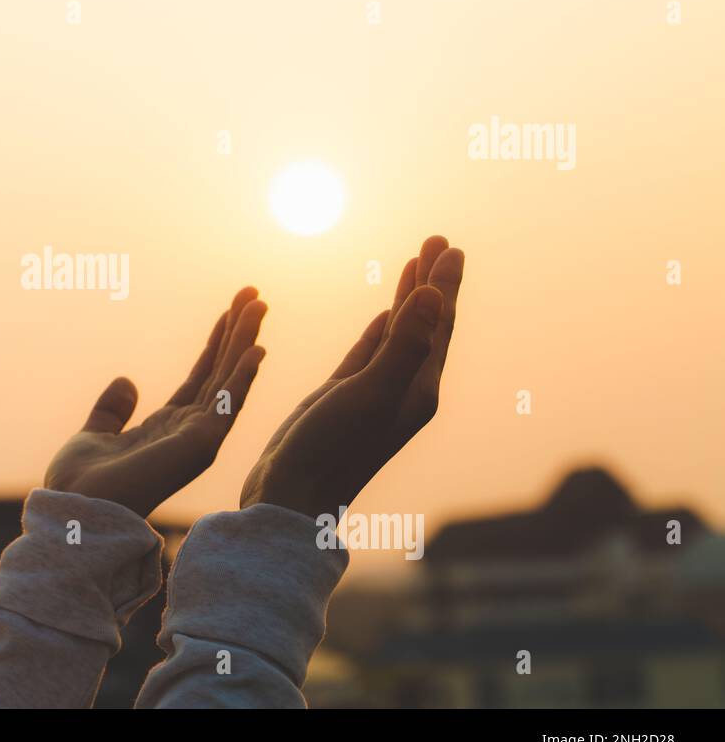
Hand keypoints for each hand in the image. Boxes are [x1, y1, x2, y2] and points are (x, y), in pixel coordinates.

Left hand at [45, 287, 268, 517]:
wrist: (77, 507)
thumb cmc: (82, 483)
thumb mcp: (94, 434)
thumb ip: (112, 409)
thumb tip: (127, 381)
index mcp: (167, 428)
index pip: (201, 378)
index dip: (216, 344)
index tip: (230, 311)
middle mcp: (189, 431)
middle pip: (221, 372)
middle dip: (238, 333)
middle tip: (254, 296)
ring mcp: (198, 438)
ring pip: (229, 380)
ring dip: (245, 342)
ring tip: (259, 306)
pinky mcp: (200, 446)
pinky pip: (228, 406)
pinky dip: (243, 378)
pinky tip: (257, 351)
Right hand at [240, 236, 464, 518]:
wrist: (290, 500)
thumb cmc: (330, 452)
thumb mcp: (370, 394)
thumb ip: (405, 345)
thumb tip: (435, 294)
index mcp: (417, 389)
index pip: (438, 324)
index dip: (444, 284)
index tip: (450, 246)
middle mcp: (403, 391)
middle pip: (425, 323)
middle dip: (432, 282)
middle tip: (438, 240)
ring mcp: (374, 394)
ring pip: (398, 334)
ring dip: (408, 297)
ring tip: (415, 261)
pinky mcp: (344, 399)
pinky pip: (371, 353)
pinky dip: (382, 328)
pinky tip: (385, 313)